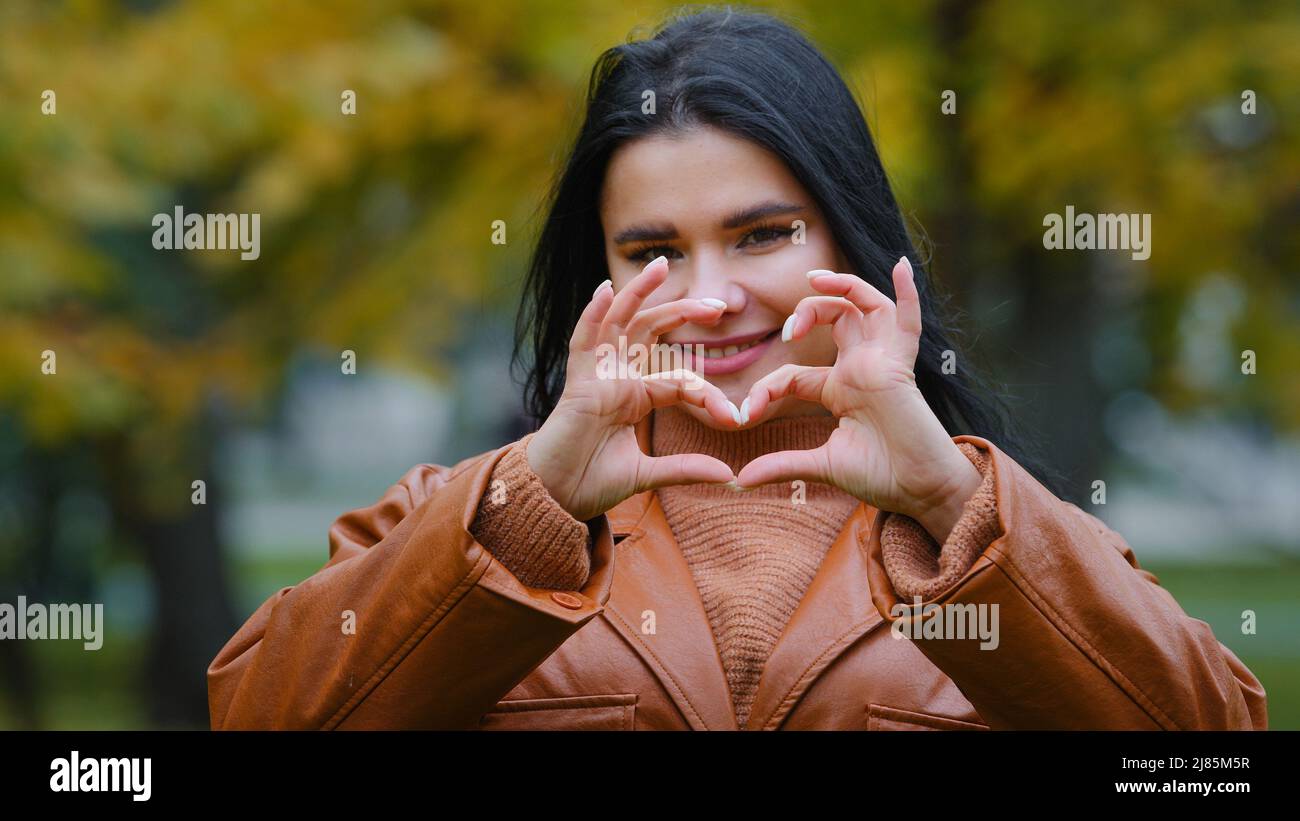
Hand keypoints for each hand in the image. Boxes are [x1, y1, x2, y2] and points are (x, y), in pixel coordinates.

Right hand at [527, 256, 740, 521]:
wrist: (558, 496)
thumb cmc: (594, 481)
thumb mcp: (648, 474)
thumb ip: (685, 469)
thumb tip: (729, 474)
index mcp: (635, 395)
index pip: (677, 378)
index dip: (706, 393)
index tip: (732, 417)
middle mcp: (617, 377)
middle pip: (651, 330)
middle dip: (682, 311)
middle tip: (718, 304)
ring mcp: (597, 375)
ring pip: (619, 323)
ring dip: (638, 292)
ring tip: (662, 265)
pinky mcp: (577, 383)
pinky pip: (583, 341)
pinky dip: (592, 315)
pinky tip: (605, 291)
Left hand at [734, 257, 981, 541]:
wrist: (918, 492)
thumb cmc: (880, 475)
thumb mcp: (821, 466)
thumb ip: (781, 465)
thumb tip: (738, 481)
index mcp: (841, 390)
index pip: (794, 372)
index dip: (766, 388)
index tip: (746, 415)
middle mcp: (861, 368)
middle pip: (837, 318)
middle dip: (809, 311)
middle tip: (788, 330)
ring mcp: (882, 363)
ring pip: (866, 307)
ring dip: (843, 287)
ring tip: (816, 279)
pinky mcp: (901, 367)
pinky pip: (908, 322)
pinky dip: (908, 293)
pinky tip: (902, 266)